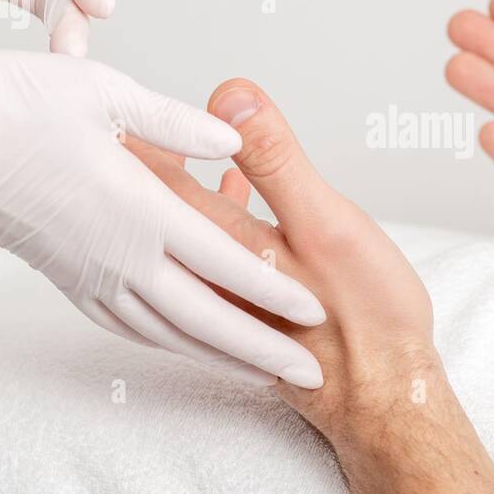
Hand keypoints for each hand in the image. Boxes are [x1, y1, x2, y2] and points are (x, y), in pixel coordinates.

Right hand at [0, 52, 325, 385]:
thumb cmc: (20, 108)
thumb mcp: (106, 94)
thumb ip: (178, 123)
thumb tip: (234, 140)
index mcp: (139, 210)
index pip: (224, 262)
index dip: (274, 291)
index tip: (316, 314)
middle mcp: (119, 256)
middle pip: (205, 319)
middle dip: (261, 351)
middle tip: (310, 378)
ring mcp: (92, 277)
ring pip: (167, 335)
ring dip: (218, 358)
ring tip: (263, 374)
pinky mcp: (69, 282)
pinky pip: (128, 328)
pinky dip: (168, 343)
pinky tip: (189, 343)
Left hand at [131, 78, 437, 443]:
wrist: (386, 397)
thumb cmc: (366, 312)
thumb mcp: (326, 223)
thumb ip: (276, 161)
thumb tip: (231, 96)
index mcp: (222, 241)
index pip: (157, 177)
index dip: (133, 136)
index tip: (107, 103)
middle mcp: (209, 270)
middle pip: (159, 206)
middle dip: (146, 162)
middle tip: (124, 117)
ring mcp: (227, 293)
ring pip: (183, 231)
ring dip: (175, 191)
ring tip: (165, 146)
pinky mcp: (249, 308)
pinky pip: (212, 254)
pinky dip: (209, 218)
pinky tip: (233, 192)